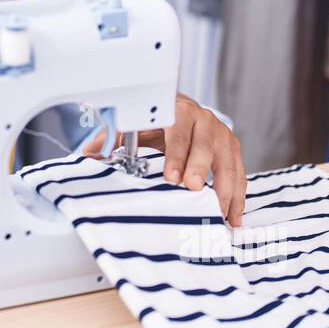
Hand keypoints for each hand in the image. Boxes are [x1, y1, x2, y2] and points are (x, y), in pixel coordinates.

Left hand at [81, 94, 245, 226]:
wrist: (181, 111)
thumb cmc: (157, 123)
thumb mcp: (135, 126)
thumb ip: (113, 138)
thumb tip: (89, 153)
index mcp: (178, 111)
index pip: (178, 131)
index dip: (176, 154)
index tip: (171, 177)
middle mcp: (203, 120)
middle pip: (205, 144)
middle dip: (200, 168)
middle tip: (193, 189)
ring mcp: (221, 134)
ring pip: (227, 161)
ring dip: (224, 188)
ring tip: (218, 212)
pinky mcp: (233, 149)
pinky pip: (239, 174)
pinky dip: (237, 197)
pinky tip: (232, 217)